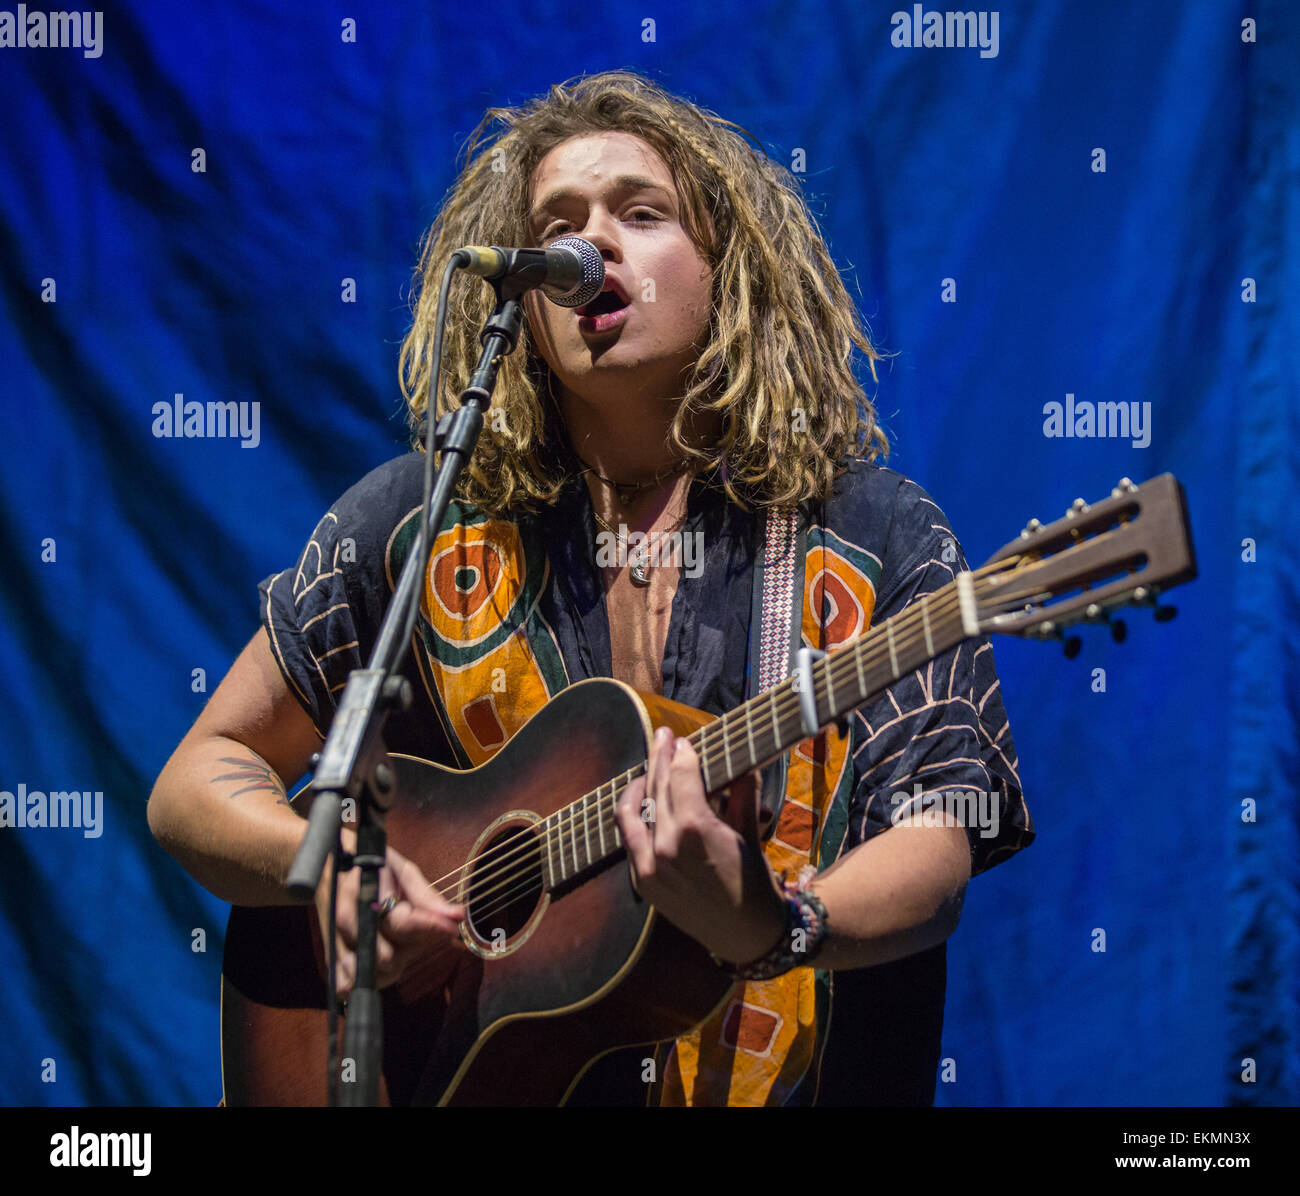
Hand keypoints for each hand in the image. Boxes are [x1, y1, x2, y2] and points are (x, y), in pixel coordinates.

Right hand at [314, 827, 464, 998]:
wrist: (327, 867)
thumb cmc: (370, 866)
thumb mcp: (400, 870)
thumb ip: (427, 897)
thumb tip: (458, 915)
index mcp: (365, 895)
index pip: (401, 924)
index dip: (429, 928)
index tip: (453, 928)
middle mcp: (348, 923)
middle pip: (390, 957)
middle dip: (414, 946)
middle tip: (426, 927)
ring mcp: (338, 943)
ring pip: (376, 974)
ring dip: (397, 963)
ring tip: (403, 940)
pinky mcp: (332, 958)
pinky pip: (349, 985)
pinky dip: (371, 978)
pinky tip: (383, 959)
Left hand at [615, 726, 786, 964]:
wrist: (746, 935)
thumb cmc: (755, 881)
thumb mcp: (750, 832)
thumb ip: (742, 793)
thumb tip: (741, 761)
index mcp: (695, 828)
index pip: (681, 775)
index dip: (682, 753)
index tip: (684, 741)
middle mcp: (665, 845)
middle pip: (656, 786)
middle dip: (660, 757)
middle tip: (663, 736)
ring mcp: (649, 866)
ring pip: (632, 810)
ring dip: (639, 784)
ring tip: (648, 768)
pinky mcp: (642, 883)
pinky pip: (628, 840)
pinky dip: (634, 817)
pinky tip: (642, 804)